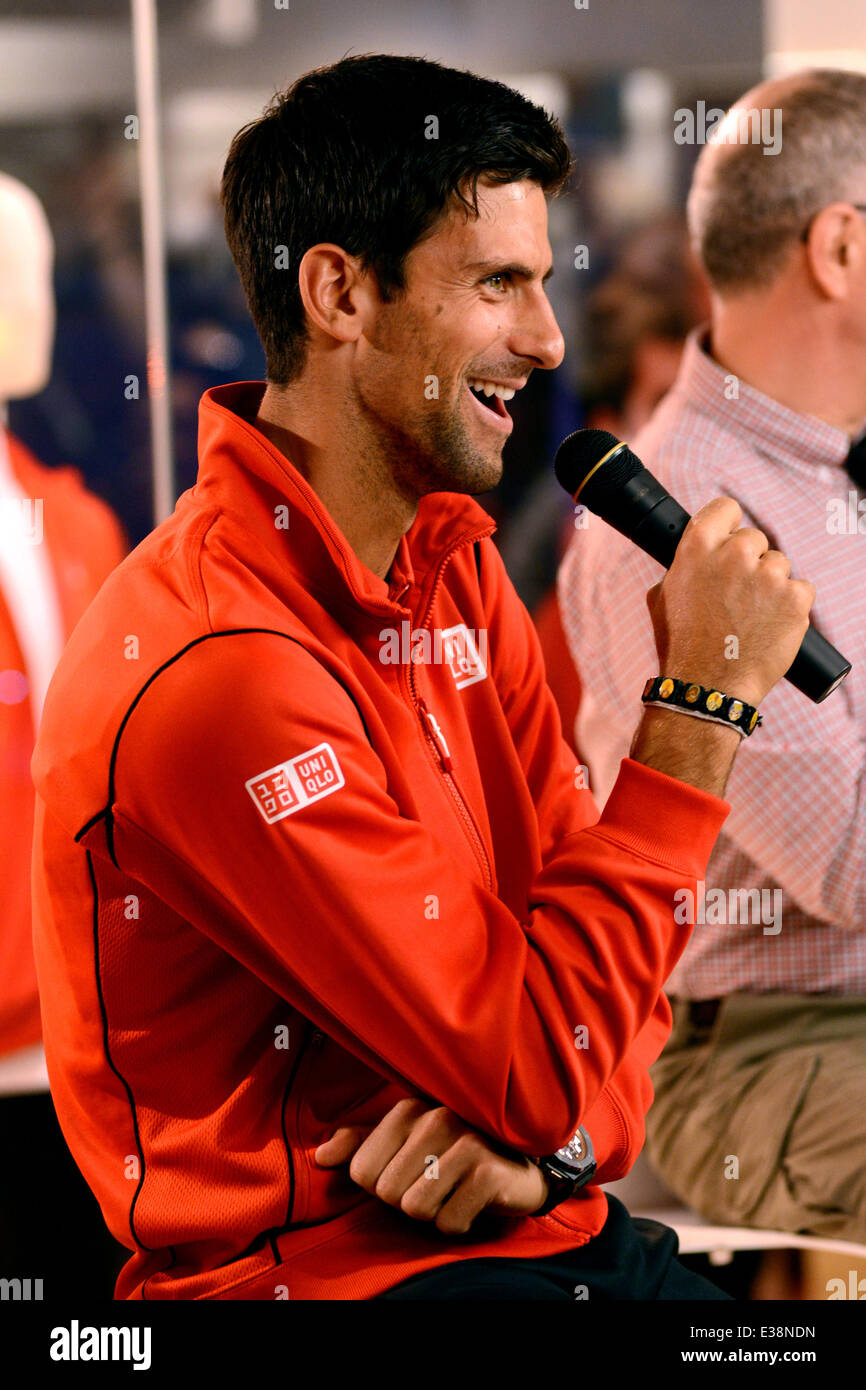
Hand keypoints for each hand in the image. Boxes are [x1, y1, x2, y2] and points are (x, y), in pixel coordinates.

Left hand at [314, 1097, 548, 1233]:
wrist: (521, 1167)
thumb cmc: (454, 1154)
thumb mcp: (405, 1143)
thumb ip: (360, 1144)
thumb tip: (320, 1156)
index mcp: (409, 1108)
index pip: (361, 1170)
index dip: (380, 1186)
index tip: (410, 1174)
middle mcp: (435, 1117)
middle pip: (386, 1192)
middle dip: (407, 1201)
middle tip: (435, 1184)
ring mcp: (465, 1141)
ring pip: (414, 1207)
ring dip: (433, 1212)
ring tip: (453, 1191)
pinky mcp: (487, 1171)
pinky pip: (447, 1222)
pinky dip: (457, 1223)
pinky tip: (472, 1202)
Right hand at [645, 496, 814, 707]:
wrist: (707, 686)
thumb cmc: (681, 644)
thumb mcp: (663, 595)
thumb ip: (685, 565)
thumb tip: (701, 554)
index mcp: (698, 546)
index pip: (725, 508)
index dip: (728, 525)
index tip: (730, 540)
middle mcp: (735, 553)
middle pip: (755, 538)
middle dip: (749, 562)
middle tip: (736, 596)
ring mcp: (769, 575)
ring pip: (779, 564)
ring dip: (770, 585)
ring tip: (751, 618)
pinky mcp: (796, 598)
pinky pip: (801, 589)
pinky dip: (790, 606)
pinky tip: (770, 626)